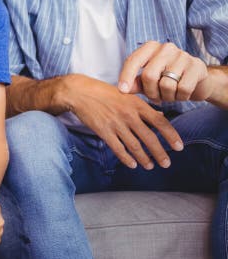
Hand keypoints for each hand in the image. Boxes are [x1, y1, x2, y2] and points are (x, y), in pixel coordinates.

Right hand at [67, 74, 182, 169]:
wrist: (80, 92)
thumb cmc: (104, 92)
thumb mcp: (127, 95)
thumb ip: (144, 107)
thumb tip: (161, 117)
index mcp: (136, 104)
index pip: (160, 122)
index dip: (171, 136)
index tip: (179, 147)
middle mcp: (129, 115)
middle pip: (149, 138)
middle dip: (160, 153)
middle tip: (166, 163)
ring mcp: (116, 124)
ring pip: (135, 146)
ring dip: (144, 158)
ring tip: (150, 166)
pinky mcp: (103, 131)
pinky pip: (118, 148)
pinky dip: (126, 158)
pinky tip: (132, 164)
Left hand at [119, 41, 211, 102]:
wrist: (198, 80)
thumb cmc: (168, 78)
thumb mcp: (149, 80)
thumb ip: (136, 83)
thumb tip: (123, 89)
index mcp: (151, 47)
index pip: (133, 60)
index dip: (126, 76)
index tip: (122, 90)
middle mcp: (166, 48)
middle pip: (149, 75)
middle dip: (150, 92)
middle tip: (156, 97)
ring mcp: (183, 55)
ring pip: (166, 85)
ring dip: (167, 97)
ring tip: (170, 94)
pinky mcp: (197, 66)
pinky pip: (183, 89)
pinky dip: (181, 97)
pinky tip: (182, 94)